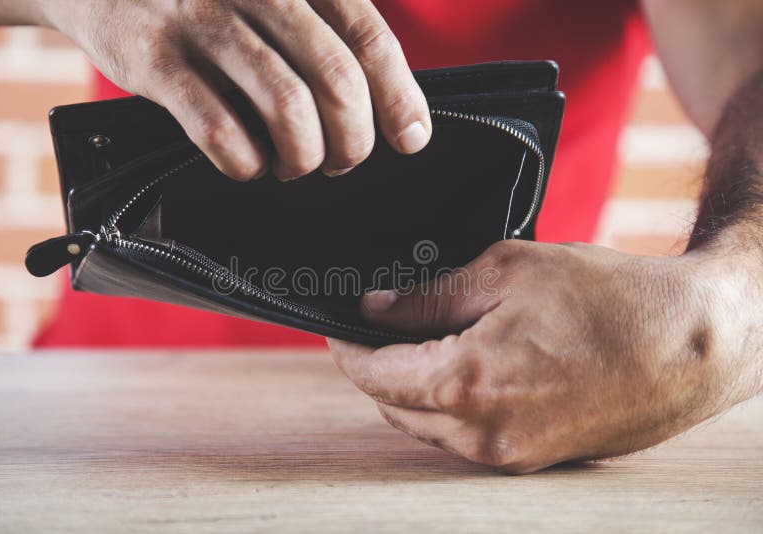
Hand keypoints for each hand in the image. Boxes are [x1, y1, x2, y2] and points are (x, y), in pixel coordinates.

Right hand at [37, 0, 430, 179]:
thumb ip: (322, 34)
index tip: (412, 137)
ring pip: (288, 106)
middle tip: (344, 160)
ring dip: (304, 155)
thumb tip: (385, 104)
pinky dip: (246, 163)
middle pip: (337, 78)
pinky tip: (248, 164)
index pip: (368, 36)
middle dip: (353, 138)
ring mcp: (202, 19)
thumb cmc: (204, 1)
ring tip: (297, 166)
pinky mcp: (156, 60)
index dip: (399, 96)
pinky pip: (221, 131)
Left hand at [329, 240, 760, 472]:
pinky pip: (465, 438)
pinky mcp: (533, 458)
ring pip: (427, 427)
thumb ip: (428, 296)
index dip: (344, 347)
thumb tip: (373, 307)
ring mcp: (509, 454)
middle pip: (393, 405)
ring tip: (415, 345)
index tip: (336, 324)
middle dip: (373, 368)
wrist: (690, 343)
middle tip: (376, 328)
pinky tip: (459, 371)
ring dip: (409, 390)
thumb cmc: (607, 297)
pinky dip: (447, 408)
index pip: (372, 374)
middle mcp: (483, 433)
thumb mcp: (505, 271)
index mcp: (467, 382)